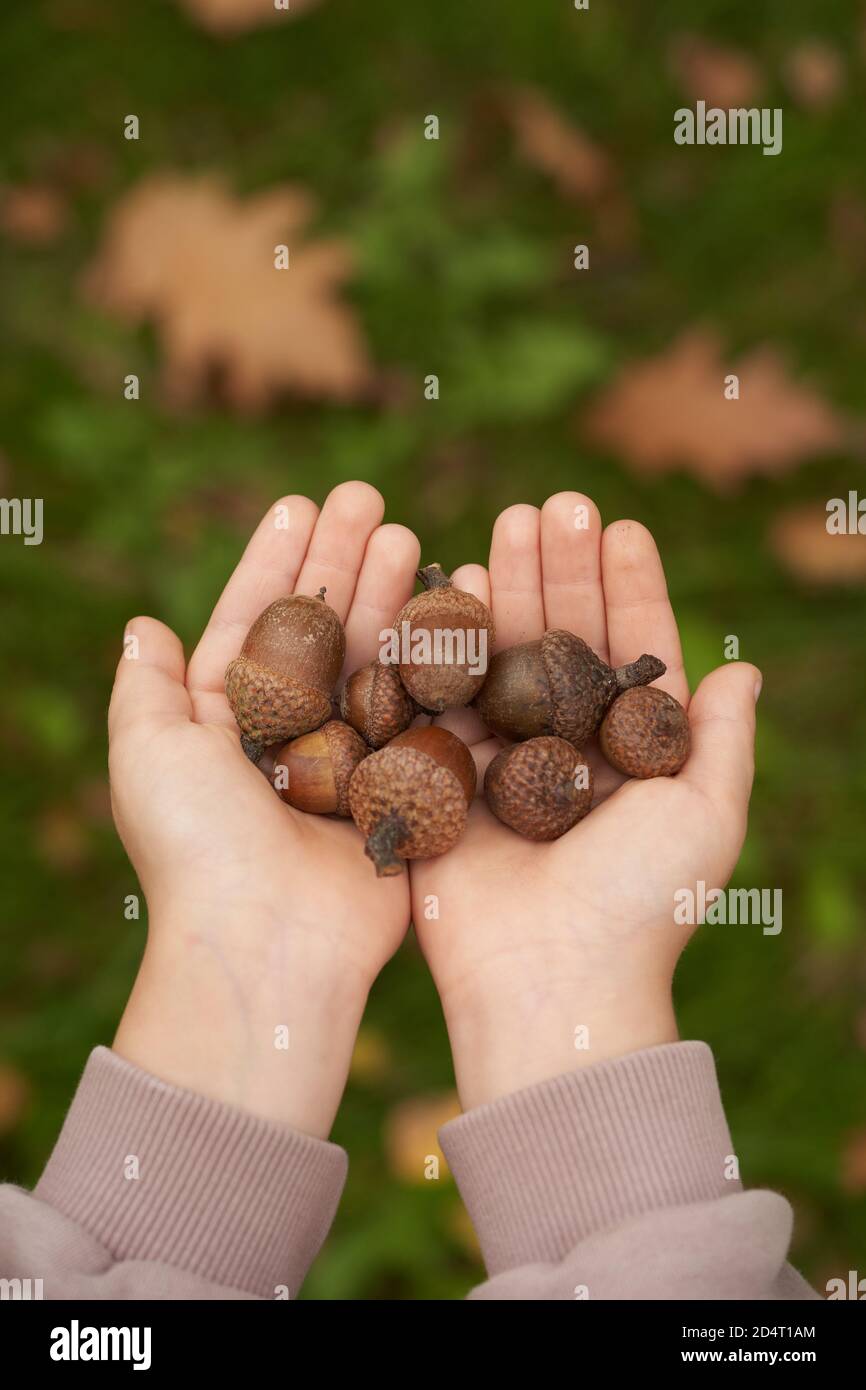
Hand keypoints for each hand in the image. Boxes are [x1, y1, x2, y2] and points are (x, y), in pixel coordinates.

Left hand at [110, 482, 419, 1135]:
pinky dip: (434, 660)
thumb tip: (140, 625)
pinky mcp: (401, 791)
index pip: (252, 622)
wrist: (269, 944)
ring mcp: (350, 762)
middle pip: (320, 630)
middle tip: (370, 501)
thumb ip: (145, 687)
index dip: (277, 561)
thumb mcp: (148, 755)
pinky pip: (420, 712)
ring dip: (390, 596)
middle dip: (342, 562)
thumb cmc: (198, 845)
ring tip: (409, 534)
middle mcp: (290, 737)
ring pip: (372, 660)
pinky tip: (451, 606)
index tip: (303, 503)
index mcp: (225, 724)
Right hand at [411, 493, 759, 1110]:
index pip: (630, 651)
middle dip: (562, 571)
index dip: (628, 588)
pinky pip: (443, 698)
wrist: (549, 982)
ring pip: (504, 656)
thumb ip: (720, 741)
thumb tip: (745, 668)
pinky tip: (455, 583)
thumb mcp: (707, 816)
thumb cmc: (641, 903)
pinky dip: (449, 643)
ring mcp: (499, 761)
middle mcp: (563, 749)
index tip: (623, 527)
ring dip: (508, 587)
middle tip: (557, 505)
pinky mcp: (442, 779)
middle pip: (562, 639)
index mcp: (628, 754)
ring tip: (509, 523)